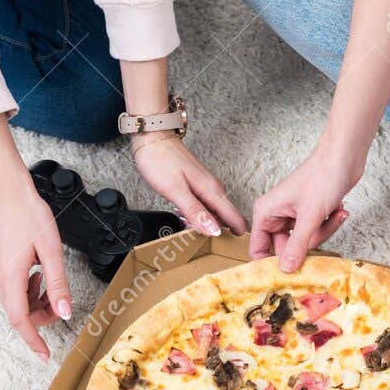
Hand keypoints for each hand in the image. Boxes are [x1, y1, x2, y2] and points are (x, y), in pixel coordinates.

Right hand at [0, 175, 68, 359]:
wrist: (10, 194)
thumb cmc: (30, 216)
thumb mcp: (52, 251)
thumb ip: (58, 284)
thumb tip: (64, 311)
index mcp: (9, 279)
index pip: (20, 321)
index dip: (33, 341)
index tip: (44, 356)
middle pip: (20, 314)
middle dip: (42, 315)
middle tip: (60, 302)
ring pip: (18, 303)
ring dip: (37, 302)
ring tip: (50, 283)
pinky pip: (15, 290)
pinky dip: (30, 291)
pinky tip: (40, 275)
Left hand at [130, 133, 247, 235]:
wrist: (152, 139)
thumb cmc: (160, 161)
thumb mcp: (175, 191)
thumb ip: (196, 212)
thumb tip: (214, 230)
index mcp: (212, 191)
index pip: (235, 218)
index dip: (237, 235)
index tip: (234, 250)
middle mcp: (213, 189)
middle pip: (225, 218)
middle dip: (219, 234)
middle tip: (205, 245)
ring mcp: (206, 187)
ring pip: (214, 213)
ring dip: (205, 226)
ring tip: (190, 232)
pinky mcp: (197, 186)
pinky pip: (204, 207)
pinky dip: (197, 216)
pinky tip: (184, 218)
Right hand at [250, 147, 354, 270]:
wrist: (344, 157)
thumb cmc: (323, 176)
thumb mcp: (310, 216)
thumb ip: (297, 246)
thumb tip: (285, 269)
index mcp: (266, 213)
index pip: (258, 248)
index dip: (271, 262)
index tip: (288, 272)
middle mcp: (276, 215)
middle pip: (286, 248)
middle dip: (309, 241)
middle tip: (320, 229)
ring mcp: (293, 215)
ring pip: (305, 242)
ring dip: (324, 230)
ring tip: (334, 212)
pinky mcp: (309, 214)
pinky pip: (317, 232)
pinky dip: (329, 224)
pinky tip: (337, 209)